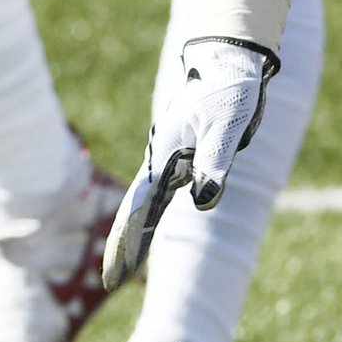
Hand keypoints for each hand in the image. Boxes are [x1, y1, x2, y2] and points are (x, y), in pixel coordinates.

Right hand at [101, 36, 277, 286]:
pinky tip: (151, 226)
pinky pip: (167, 190)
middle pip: (138, 209)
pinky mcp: (186, 153)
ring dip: (138, 231)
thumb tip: (203, 202)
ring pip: (150, 202)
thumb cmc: (229, 92)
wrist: (231, 61)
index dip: (126, 241)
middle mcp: (163, 158)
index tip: (113, 272)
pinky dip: (156, 212)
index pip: (140, 207)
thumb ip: (215, 164)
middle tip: (111, 280)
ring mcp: (172, 156)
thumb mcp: (226, 130)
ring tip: (125, 266)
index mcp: (165, 154)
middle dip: (124, 244)